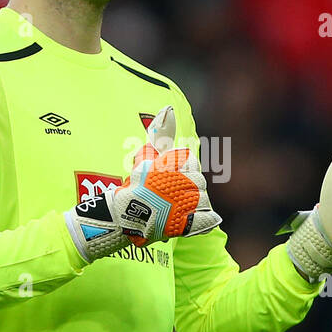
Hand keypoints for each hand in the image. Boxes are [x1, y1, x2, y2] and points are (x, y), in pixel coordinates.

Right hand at [65, 105, 221, 261]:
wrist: (125, 216)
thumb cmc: (135, 187)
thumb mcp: (145, 157)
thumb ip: (159, 134)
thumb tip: (167, 109)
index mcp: (174, 164)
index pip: (190, 160)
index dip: (182, 169)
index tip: (171, 177)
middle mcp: (184, 181)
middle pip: (199, 181)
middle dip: (188, 187)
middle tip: (172, 195)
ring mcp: (187, 202)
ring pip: (203, 200)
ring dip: (194, 204)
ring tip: (177, 208)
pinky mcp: (189, 222)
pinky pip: (206, 218)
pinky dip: (205, 220)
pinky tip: (194, 219)